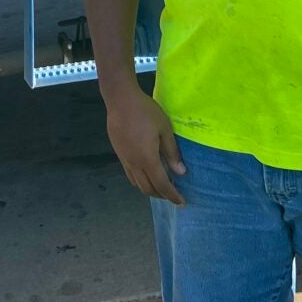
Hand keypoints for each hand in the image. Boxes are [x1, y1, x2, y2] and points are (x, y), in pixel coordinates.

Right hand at [104, 85, 185, 203]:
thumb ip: (172, 152)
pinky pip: (130, 175)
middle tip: (173, 194)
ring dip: (150, 189)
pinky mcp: (119, 154)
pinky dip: (140, 180)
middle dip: (162, 195)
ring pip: (137, 183)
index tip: (181, 202)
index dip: (172, 195)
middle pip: (148, 189)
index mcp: (148, 159)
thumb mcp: (164, 129)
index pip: (162, 185)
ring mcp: (125, 159)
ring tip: (161, 186)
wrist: (120, 100)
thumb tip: (180, 172)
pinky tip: (147, 173)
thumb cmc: (145, 111)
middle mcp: (134, 164)